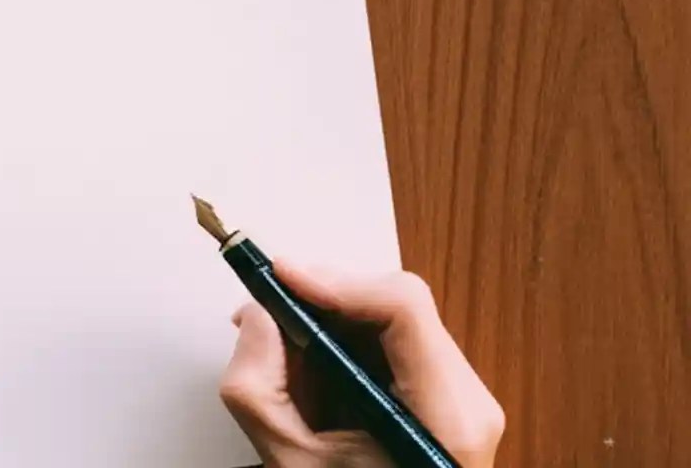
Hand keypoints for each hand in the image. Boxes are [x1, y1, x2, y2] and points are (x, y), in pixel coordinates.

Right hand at [220, 260, 504, 466]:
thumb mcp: (293, 462)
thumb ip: (259, 387)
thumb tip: (258, 316)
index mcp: (449, 420)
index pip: (404, 308)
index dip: (337, 282)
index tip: (282, 277)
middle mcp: (467, 398)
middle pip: (394, 303)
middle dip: (322, 297)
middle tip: (265, 308)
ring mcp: (459, 393)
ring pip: (389, 314)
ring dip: (328, 317)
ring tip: (281, 347)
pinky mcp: (440, 392)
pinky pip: (389, 338)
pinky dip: (341, 338)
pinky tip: (310, 366)